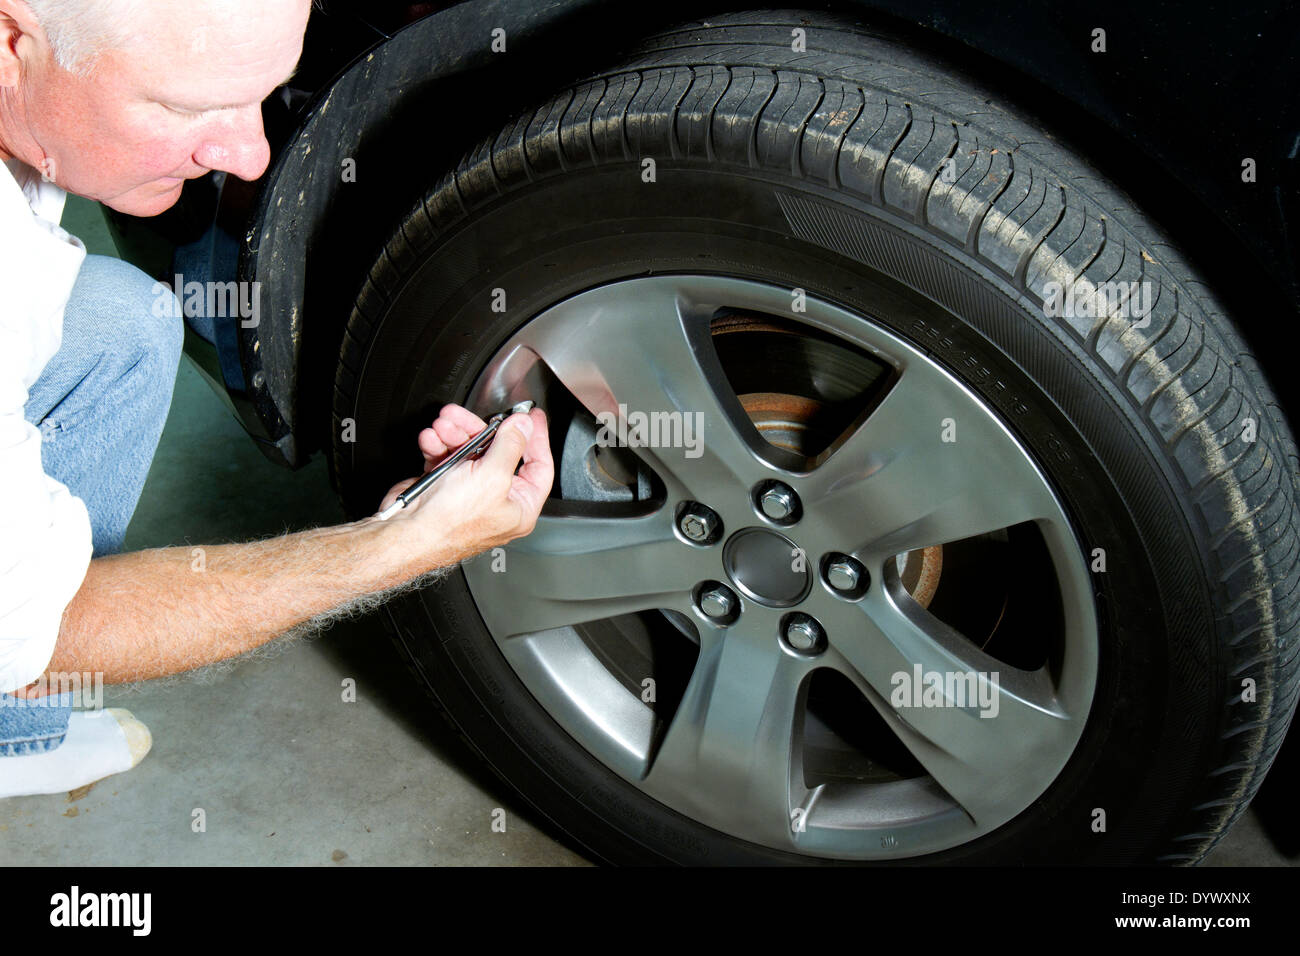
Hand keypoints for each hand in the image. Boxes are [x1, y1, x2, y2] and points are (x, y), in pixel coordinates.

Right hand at [378, 403, 553, 568]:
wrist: (406, 534)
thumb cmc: (449, 523)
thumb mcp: (492, 476)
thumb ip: (511, 445)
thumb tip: (524, 426)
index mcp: (519, 507)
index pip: (539, 467)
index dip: (536, 438)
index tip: (532, 417)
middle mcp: (497, 501)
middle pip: (499, 452)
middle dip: (480, 430)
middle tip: (467, 416)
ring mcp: (470, 494)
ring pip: (470, 451)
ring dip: (455, 434)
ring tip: (443, 426)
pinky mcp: (446, 488)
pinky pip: (447, 458)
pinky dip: (438, 446)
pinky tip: (431, 440)